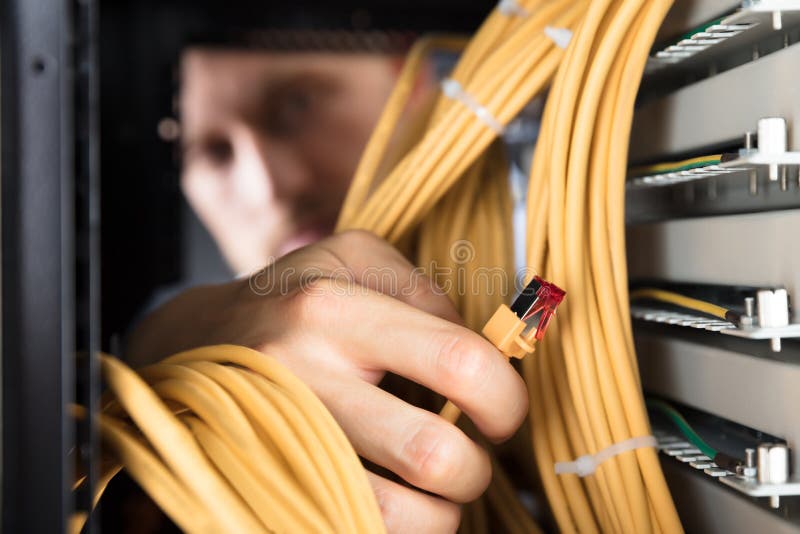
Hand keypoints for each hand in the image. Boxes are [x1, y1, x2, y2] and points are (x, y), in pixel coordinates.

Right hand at [128, 230, 528, 532]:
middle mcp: (301, 377)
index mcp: (332, 310)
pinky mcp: (266, 489)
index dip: (505, 398)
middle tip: (466, 459)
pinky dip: (393, 527)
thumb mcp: (354, 258)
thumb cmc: (290, 301)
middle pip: (431, 455)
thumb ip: (428, 292)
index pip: (458, 361)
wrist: (192, 345)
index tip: (502, 414)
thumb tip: (484, 351)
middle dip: (473, 470)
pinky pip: (350, 528)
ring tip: (430, 488)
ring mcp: (278, 444)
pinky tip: (389, 498)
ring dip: (438, 514)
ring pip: (395, 517)